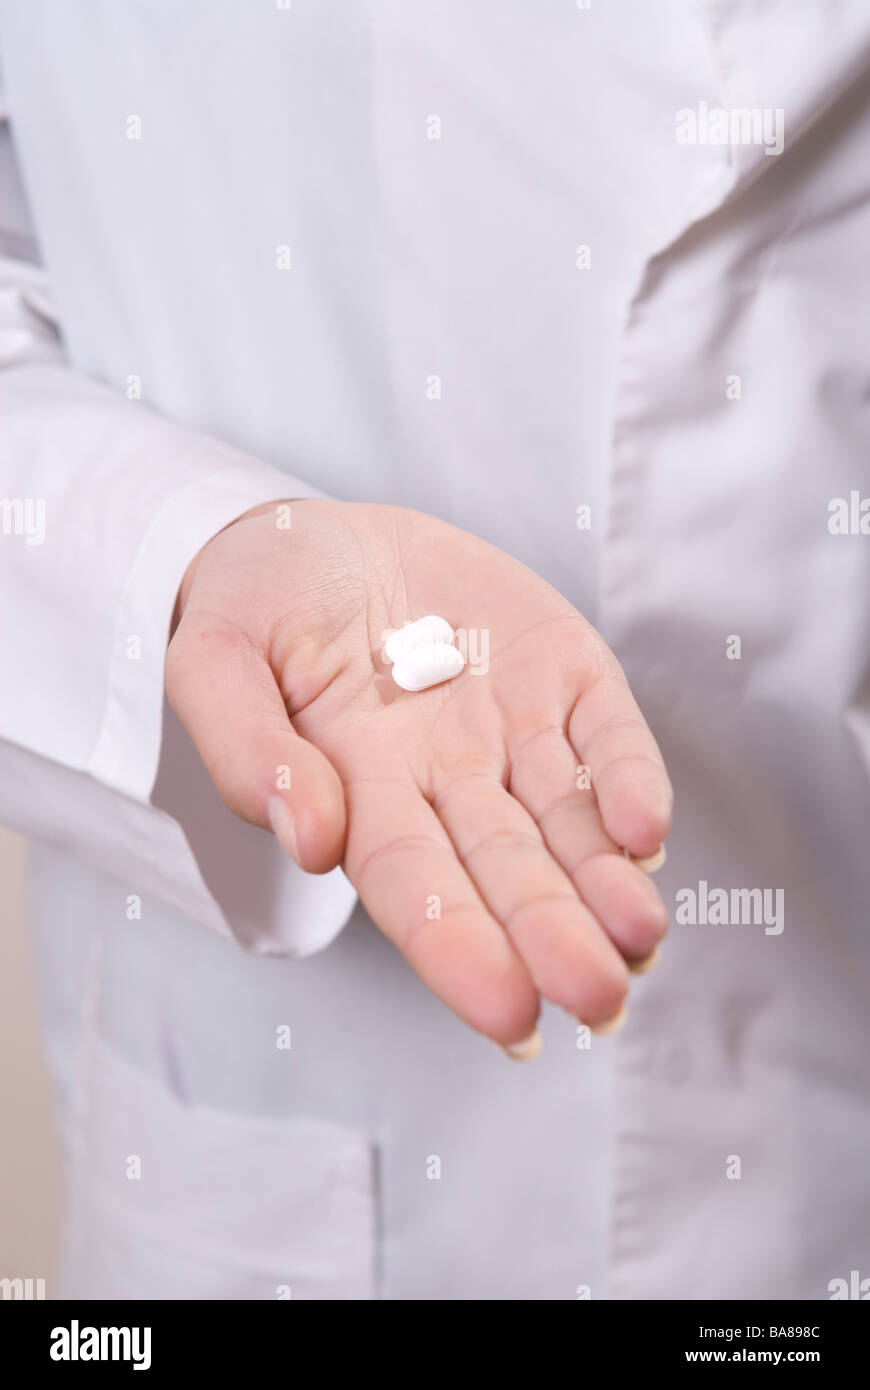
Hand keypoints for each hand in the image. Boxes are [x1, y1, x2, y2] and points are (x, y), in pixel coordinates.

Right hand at [166, 499, 671, 1052]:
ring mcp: (512, 726)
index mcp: (359, 790)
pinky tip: (645, 829)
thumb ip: (246, 748)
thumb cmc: (257, 606)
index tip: (508, 1012)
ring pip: (570, 820)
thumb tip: (311, 839)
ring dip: (609, 880)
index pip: (411, 882)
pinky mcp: (562, 670)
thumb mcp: (214, 660)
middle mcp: (448, 776)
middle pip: (505, 868)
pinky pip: (607, 731)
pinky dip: (630, 777)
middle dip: (552, 935)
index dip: (457, 945)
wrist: (322, 539)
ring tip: (640, 937)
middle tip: (597, 999)